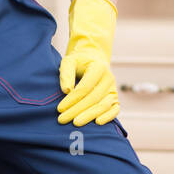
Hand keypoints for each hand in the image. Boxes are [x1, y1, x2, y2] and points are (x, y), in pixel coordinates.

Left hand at [57, 0, 119, 125]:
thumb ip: (65, 73)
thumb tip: (67, 90)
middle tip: (63, 121)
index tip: (59, 110)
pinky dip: (109, 115)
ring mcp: (112, 85)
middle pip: (93, 98)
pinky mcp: (112, 92)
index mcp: (98, 67)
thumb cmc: (77, 55)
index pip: (84, 88)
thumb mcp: (67, 59)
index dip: (71, 101)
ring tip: (77, 124)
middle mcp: (108, 77)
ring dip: (90, 115)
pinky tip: (100, 123)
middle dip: (77, 110)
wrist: (93, 49)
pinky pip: (115, 106)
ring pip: (104, 103)